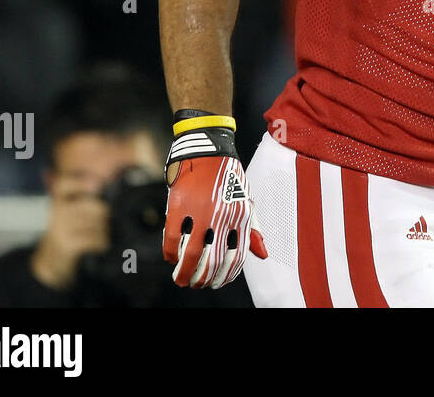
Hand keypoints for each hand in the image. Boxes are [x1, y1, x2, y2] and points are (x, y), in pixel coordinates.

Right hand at [32, 174, 110, 288]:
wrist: (48, 266)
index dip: (79, 181)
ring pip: (97, 223)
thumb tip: (102, 187)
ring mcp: (60, 230)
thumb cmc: (66, 236)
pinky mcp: (66, 245)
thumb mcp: (67, 216)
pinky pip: (95, 239)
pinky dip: (102, 244)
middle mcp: (56, 214)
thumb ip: (81, 202)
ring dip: (105, 231)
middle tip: (104, 224)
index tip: (96, 184)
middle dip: (105, 215)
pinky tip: (100, 246)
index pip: (62, 185)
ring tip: (100, 236)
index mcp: (57, 203)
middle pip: (93, 206)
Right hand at [162, 127, 266, 288]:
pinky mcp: (179, 207)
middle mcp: (222, 218)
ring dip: (185, 273)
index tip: (217, 284)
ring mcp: (199, 213)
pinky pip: (172, 239)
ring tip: (181, 280)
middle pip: (212, 261)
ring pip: (191, 255)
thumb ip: (253, 230)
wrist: (208, 149)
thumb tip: (263, 255)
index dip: (226, 275)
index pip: (236, 257)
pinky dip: (170, 254)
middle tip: (196, 285)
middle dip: (203, 279)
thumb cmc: (229, 178)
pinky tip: (171, 259)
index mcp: (240, 217)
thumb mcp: (246, 201)